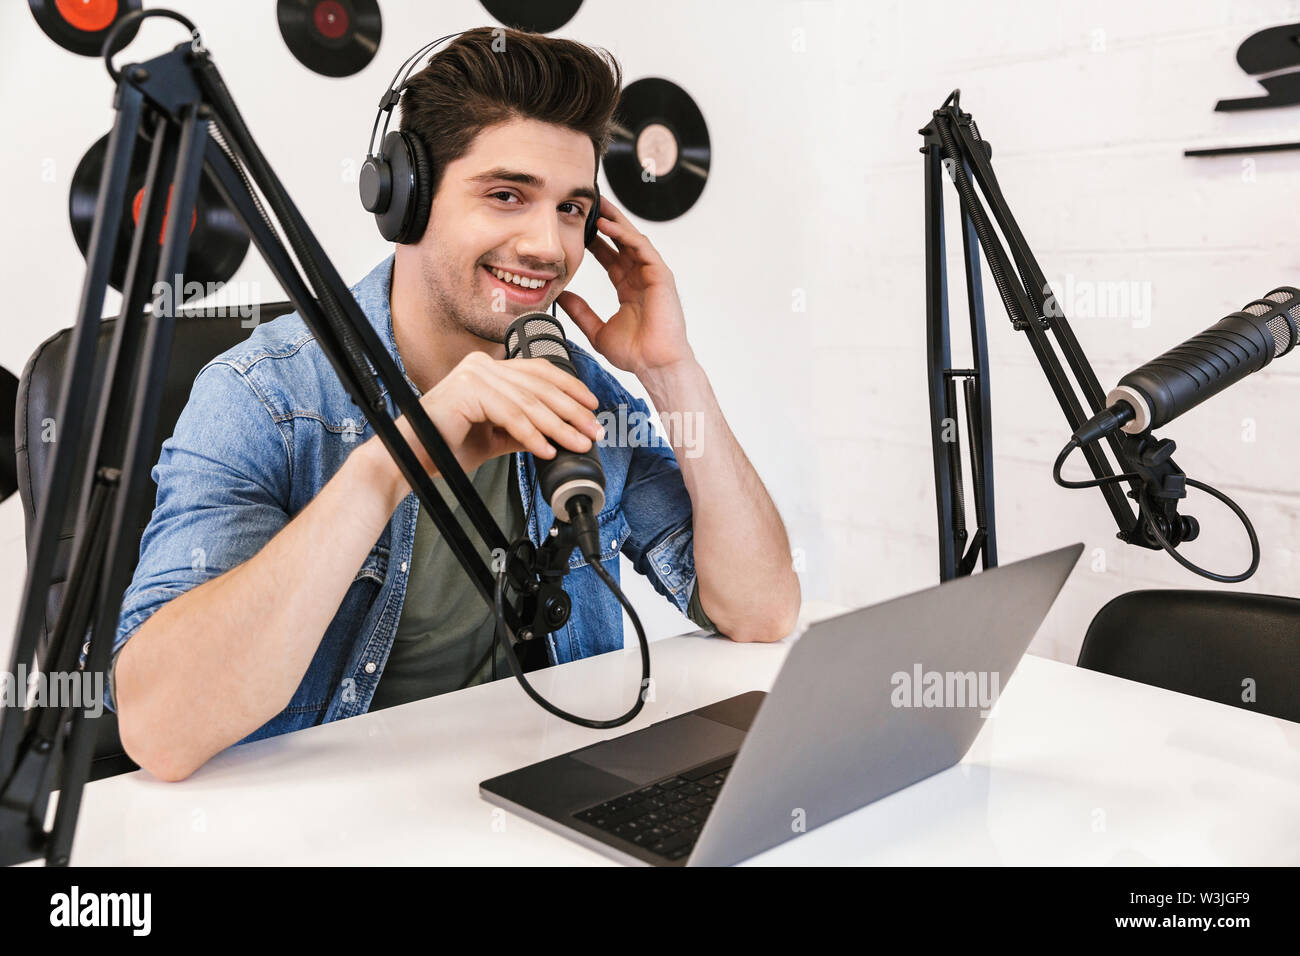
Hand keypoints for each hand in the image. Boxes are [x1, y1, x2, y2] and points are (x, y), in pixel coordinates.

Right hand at [359, 351, 604, 508]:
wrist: (408, 459)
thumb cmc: (443, 447)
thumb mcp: (494, 437)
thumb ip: (521, 431)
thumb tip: (555, 435)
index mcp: (487, 369)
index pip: (538, 372)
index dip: (570, 388)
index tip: (591, 407)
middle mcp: (481, 366)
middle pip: (539, 385)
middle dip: (572, 410)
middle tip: (593, 430)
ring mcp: (474, 376)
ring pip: (530, 402)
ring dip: (559, 426)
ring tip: (578, 443)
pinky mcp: (468, 392)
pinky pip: (511, 416)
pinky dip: (533, 435)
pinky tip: (547, 450)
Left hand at [556, 196, 693, 377]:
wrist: (654, 365)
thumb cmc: (635, 353)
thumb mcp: (596, 330)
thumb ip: (580, 312)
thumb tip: (562, 296)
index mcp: (628, 288)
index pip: (610, 256)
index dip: (595, 240)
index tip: (577, 227)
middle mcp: (641, 278)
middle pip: (622, 241)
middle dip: (606, 221)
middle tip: (588, 203)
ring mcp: (652, 275)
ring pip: (633, 239)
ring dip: (616, 221)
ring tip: (598, 205)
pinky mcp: (661, 276)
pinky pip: (643, 248)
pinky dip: (626, 235)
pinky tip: (609, 226)